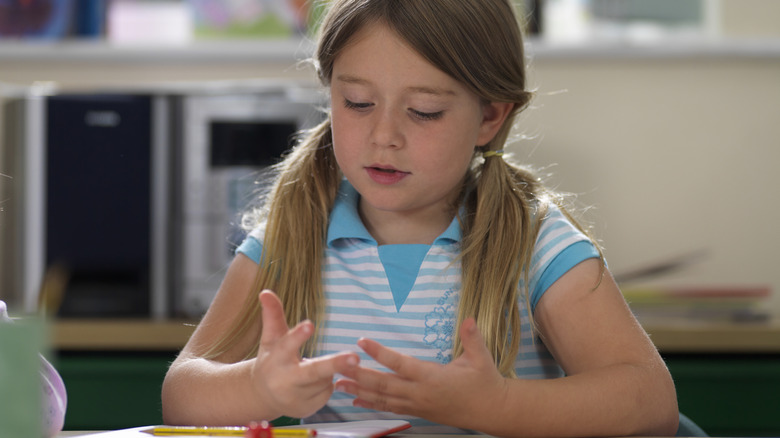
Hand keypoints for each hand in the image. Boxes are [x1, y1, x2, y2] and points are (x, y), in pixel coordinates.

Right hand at [251, 290, 359, 418]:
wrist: (263, 396)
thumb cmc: (272, 360)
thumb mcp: (271, 338)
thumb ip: (273, 316)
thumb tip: (266, 291)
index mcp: (276, 359)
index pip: (287, 346)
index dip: (298, 336)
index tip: (309, 325)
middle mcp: (286, 380)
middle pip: (314, 372)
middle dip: (335, 364)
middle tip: (355, 358)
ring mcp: (298, 397)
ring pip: (326, 378)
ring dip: (325, 371)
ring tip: (309, 368)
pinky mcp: (309, 408)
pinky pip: (328, 391)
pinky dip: (325, 384)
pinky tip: (312, 384)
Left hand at [336, 318, 506, 428]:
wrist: (492, 410)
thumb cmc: (485, 382)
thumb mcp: (481, 358)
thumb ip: (472, 338)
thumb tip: (470, 319)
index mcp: (433, 377)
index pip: (400, 363)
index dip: (379, 353)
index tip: (361, 341)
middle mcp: (421, 393)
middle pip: (384, 384)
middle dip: (358, 375)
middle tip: (338, 366)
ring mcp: (417, 405)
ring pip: (382, 398)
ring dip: (359, 391)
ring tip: (338, 385)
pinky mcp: (418, 412)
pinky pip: (390, 408)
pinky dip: (371, 404)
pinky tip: (356, 400)